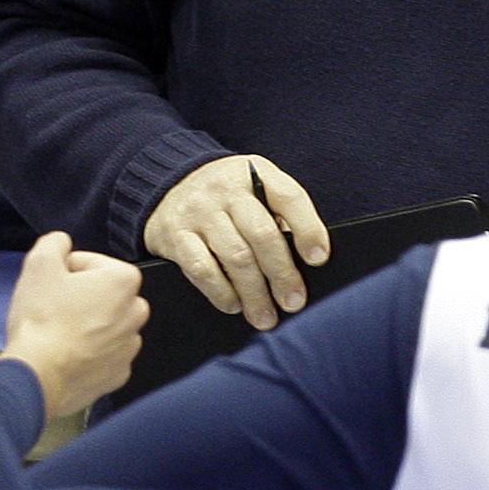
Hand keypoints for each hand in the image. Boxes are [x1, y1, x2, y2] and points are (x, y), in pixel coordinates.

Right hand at [0, 231, 149, 419]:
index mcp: (124, 280)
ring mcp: (129, 347)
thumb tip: (61, 242)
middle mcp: (137, 312)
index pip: (89, 263)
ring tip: (57, 334)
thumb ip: (54, 243)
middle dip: (78, 297)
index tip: (50, 286)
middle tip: (51, 309)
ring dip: (84, 325)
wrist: (38, 377)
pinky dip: (87, 354)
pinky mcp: (118, 374)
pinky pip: (103, 355)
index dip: (63, 271)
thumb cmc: (42, 321)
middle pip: (100, 294)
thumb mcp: (39, 265)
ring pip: (103, 325)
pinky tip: (66, 355)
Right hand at [143, 155, 327, 330]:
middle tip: (294, 302)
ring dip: (255, 293)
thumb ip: (278, 214)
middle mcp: (225, 188)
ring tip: (266, 316)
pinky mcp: (174, 234)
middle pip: (262, 234)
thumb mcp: (255, 188)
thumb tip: (306, 262)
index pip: (289, 197)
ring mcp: (198, 211)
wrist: (170, 185)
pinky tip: (234, 305)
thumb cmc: (228, 197)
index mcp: (256, 172)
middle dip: (282, 274)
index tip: (319, 259)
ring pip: (235, 256)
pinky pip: (202, 269)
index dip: (308, 229)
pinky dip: (221, 292)